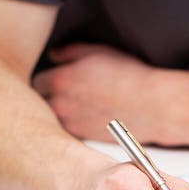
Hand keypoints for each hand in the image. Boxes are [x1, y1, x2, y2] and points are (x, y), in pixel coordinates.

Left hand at [33, 43, 168, 142]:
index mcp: (59, 80)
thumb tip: (53, 56)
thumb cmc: (128, 75)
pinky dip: (75, 123)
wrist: (151, 106)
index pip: (37, 81)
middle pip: (42, 102)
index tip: (57, 77)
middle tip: (68, 91)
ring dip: (62, 111)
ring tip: (80, 103)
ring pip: (56, 117)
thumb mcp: (97, 52)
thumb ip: (68, 52)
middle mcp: (60, 105)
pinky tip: (90, 114)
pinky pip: (70, 129)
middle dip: (51, 96)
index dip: (48, 78)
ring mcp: (70, 124)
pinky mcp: (83, 138)